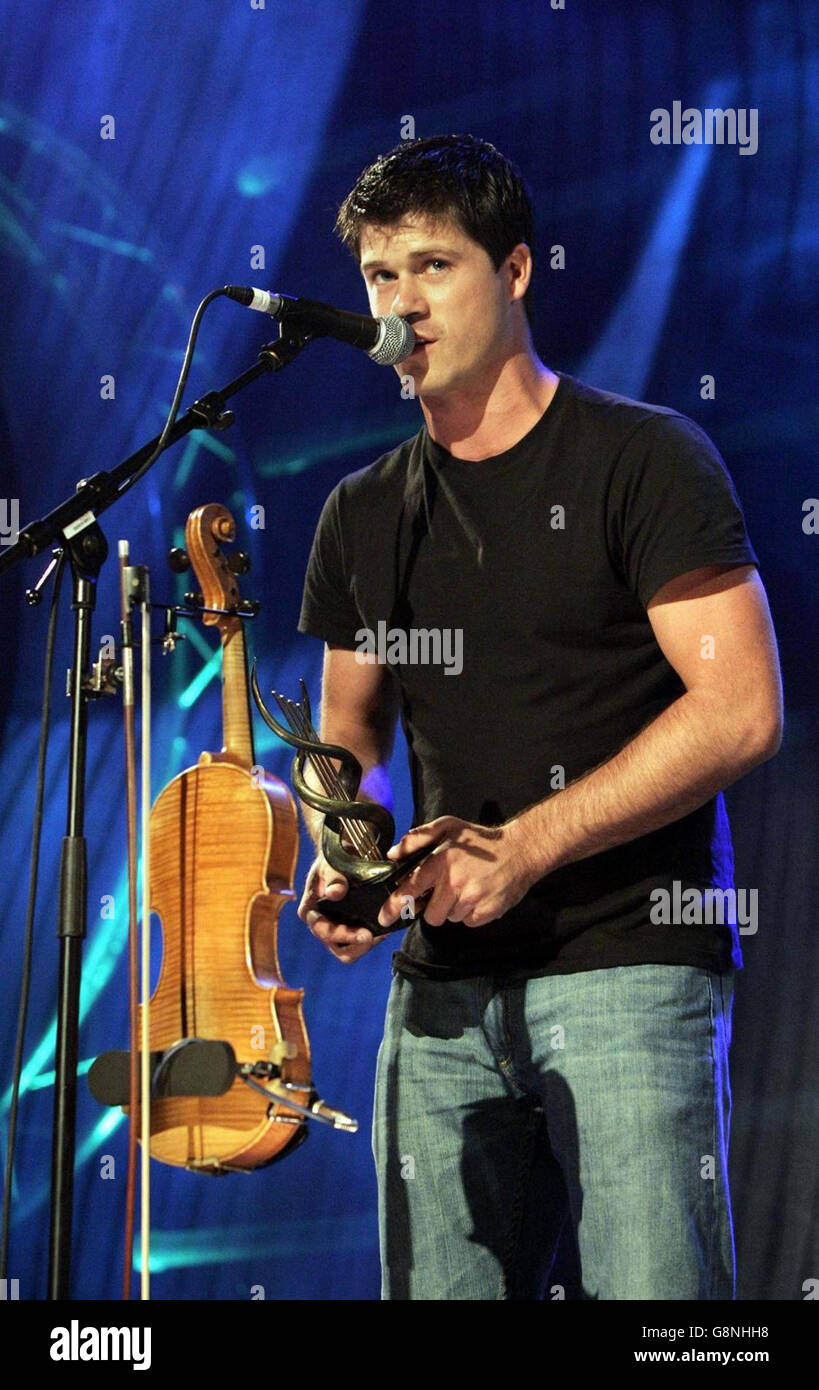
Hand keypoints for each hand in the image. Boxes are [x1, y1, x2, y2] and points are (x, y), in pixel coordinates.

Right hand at [297, 854, 385, 962]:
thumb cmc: (331, 861)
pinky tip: (385, 928)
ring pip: (352, 950)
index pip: (324, 932)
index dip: (345, 936)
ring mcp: (336, 928)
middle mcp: (321, 925)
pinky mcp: (350, 927)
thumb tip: (334, 893)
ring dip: (368, 944)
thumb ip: (333, 878)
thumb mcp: (329, 865)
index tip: (366, 934)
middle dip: (358, 947)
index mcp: (310, 913)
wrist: (341, 856)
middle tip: (376, 937)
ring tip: (384, 931)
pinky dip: (374, 937)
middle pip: (339, 950)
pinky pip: (362, 941)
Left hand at [377, 815, 544, 929]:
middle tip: (447, 891)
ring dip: (455, 908)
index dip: (393, 906)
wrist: (521, 849)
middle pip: (430, 915)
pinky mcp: (488, 911)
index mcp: (441, 860)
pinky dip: (471, 913)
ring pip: (450, 918)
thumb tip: (393, 854)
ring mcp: (473, 898)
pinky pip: (469, 922)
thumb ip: (418, 838)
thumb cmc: (481, 840)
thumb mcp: (448, 827)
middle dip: (434, 907)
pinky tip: (480, 895)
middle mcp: (455, 882)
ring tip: (468, 888)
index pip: (410, 889)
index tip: (384, 918)